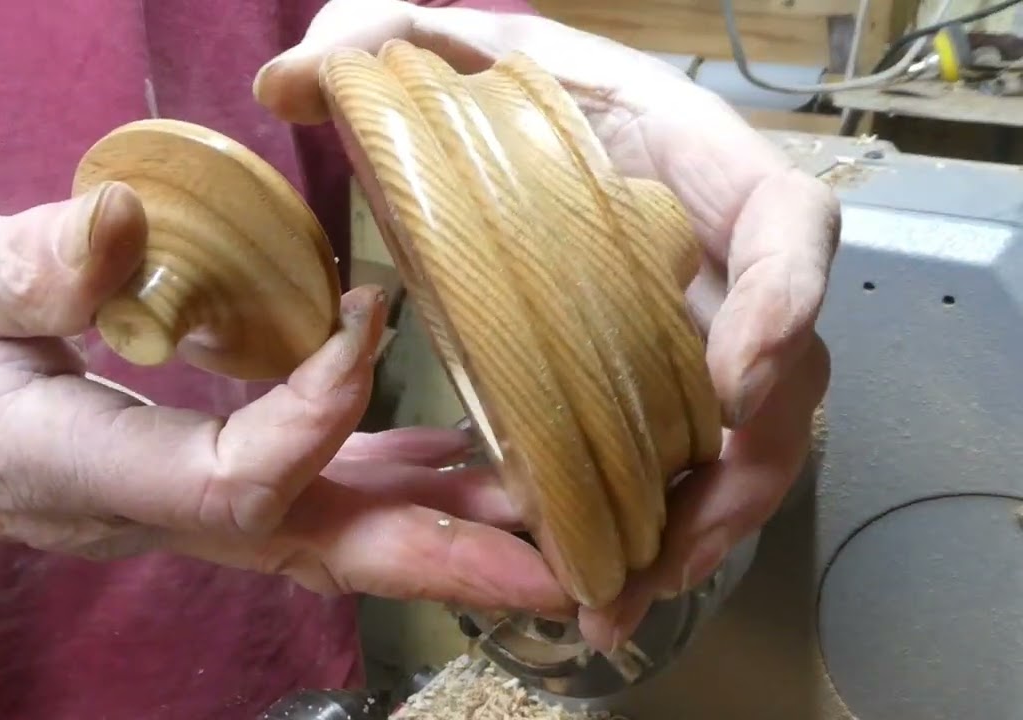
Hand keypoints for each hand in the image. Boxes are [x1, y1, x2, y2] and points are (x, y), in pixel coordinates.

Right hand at [0, 182, 570, 614]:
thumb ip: (35, 268)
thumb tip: (129, 224)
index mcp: (84, 470)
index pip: (232, 478)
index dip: (313, 415)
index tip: (367, 315)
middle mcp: (150, 511)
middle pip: (317, 551)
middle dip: (440, 562)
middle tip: (559, 573)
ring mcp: (177, 507)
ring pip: (328, 533)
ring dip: (442, 531)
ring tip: (550, 522)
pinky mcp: (188, 481)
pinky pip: (309, 493)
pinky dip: (389, 480)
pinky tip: (454, 461)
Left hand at [254, 0, 835, 649]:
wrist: (488, 125)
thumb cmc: (482, 80)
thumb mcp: (435, 42)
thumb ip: (370, 35)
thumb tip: (290, 83)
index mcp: (683, 155)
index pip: (785, 220)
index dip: (786, 302)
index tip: (735, 384)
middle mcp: (707, 249)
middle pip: (784, 367)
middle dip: (741, 468)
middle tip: (669, 548)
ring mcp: (682, 319)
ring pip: (738, 435)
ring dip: (696, 525)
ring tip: (621, 599)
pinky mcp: (640, 371)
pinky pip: (674, 453)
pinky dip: (648, 521)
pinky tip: (596, 579)